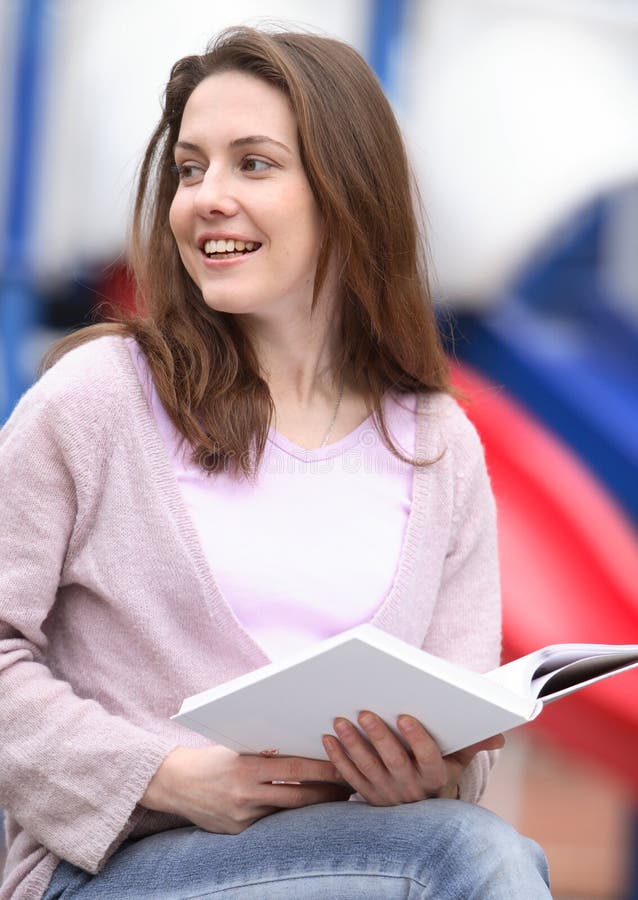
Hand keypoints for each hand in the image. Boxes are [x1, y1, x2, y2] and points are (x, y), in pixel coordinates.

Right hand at [142, 744, 351, 833]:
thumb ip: (266, 754)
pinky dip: (288, 818)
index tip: (343, 768)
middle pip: (297, 796)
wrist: (174, 783)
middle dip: (326, 794)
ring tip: (334, 801)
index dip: (321, 770)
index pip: (294, 769)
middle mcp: (245, 794)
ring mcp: (242, 816)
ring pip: (287, 813)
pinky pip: (270, 824)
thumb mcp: (237, 749)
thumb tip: (302, 750)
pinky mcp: (237, 831)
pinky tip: (305, 815)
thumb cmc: (210, 758)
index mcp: (246, 768)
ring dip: (312, 808)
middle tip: (350, 788)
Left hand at [322, 711, 503, 804]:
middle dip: (378, 736)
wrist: (422, 809)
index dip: (418, 738)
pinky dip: (338, 760)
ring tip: (339, 721)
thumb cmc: (440, 769)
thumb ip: (473, 743)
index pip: (429, 758)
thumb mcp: (458, 760)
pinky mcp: (367, 797)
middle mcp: (411, 790)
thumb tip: (500, 736)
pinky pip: (350, 779)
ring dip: (352, 745)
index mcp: (436, 778)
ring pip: (368, 770)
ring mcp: (387, 795)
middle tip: (364, 712)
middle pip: (393, 762)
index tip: (405, 715)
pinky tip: (329, 739)